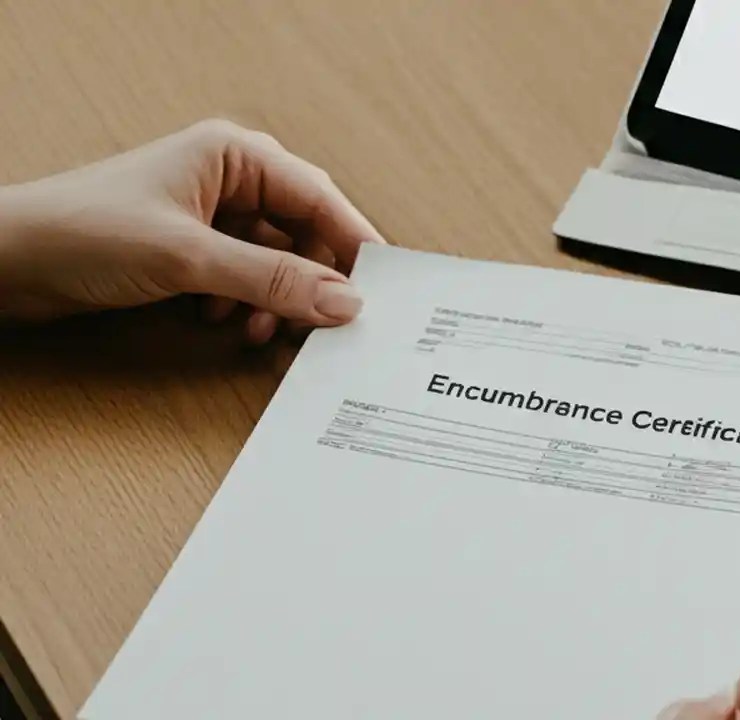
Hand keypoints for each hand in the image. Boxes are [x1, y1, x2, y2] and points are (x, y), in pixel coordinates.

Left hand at [0, 118, 385, 342]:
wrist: (6, 261)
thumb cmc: (83, 232)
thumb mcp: (190, 259)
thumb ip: (273, 280)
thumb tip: (345, 302)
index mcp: (235, 156)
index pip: (320, 198)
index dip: (354, 245)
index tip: (382, 290)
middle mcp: (229, 180)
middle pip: (304, 233)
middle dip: (311, 282)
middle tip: (324, 324)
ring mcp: (211, 216)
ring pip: (277, 262)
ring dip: (275, 301)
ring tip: (261, 330)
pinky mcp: (193, 249)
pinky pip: (247, 279)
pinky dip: (246, 305)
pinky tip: (225, 322)